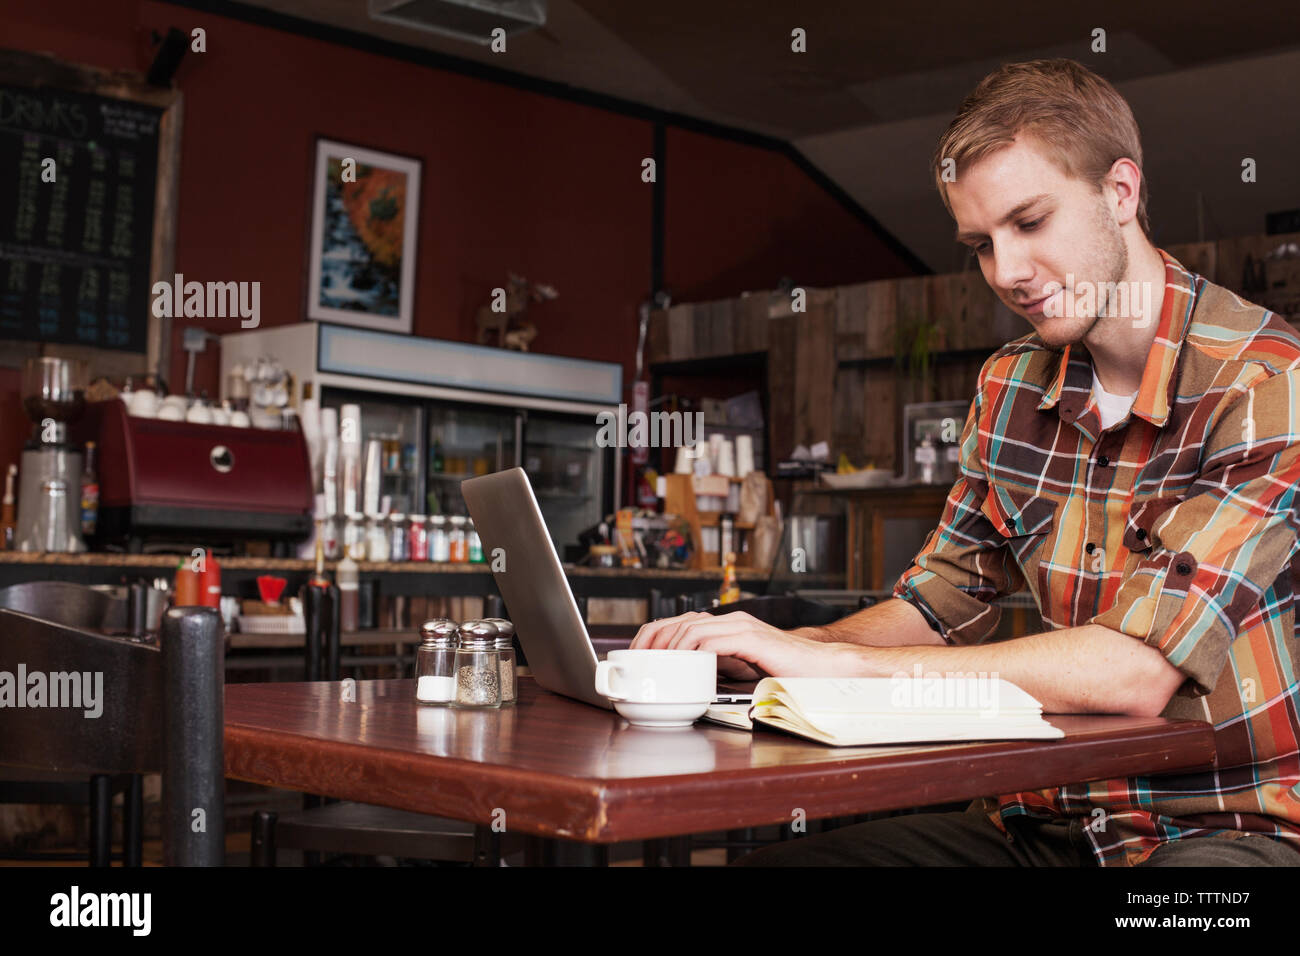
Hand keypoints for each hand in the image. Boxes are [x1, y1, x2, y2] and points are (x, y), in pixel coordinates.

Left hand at [630, 610, 842, 678]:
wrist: (819, 666)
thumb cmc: (783, 669)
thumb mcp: (741, 667)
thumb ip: (717, 665)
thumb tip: (688, 675)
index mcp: (725, 625)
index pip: (678, 622)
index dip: (654, 636)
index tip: (638, 656)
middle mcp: (730, 620)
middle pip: (678, 621)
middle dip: (653, 641)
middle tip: (639, 662)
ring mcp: (740, 627)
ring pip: (691, 628)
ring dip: (669, 647)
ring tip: (658, 666)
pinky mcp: (751, 639)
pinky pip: (712, 641)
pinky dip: (693, 653)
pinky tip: (686, 667)